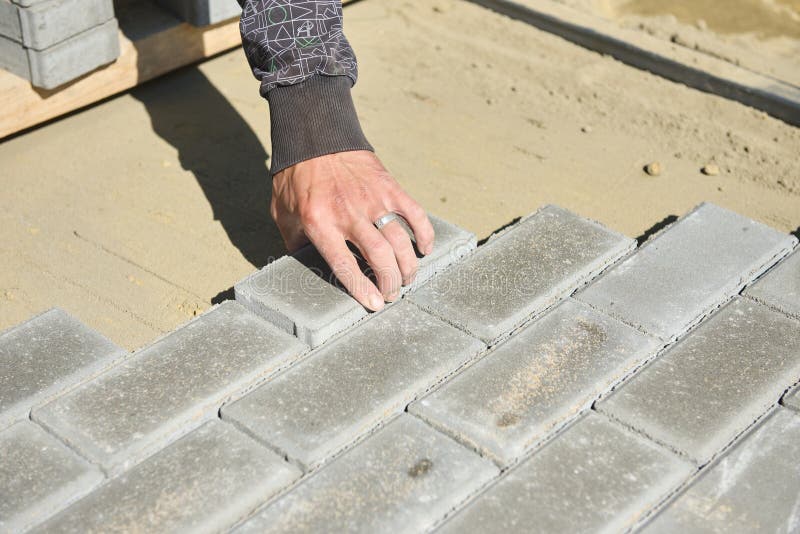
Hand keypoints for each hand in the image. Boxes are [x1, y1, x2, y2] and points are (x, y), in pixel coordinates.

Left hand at [270, 150, 434, 310]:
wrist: (314, 135)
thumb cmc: (295, 177)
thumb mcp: (282, 214)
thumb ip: (295, 242)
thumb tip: (305, 268)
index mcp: (320, 222)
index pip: (344, 264)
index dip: (362, 289)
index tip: (375, 305)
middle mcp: (348, 213)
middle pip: (379, 256)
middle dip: (390, 281)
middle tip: (392, 292)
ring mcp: (372, 198)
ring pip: (399, 240)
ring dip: (408, 264)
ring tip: (407, 278)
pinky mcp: (388, 186)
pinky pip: (413, 213)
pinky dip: (424, 233)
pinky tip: (424, 248)